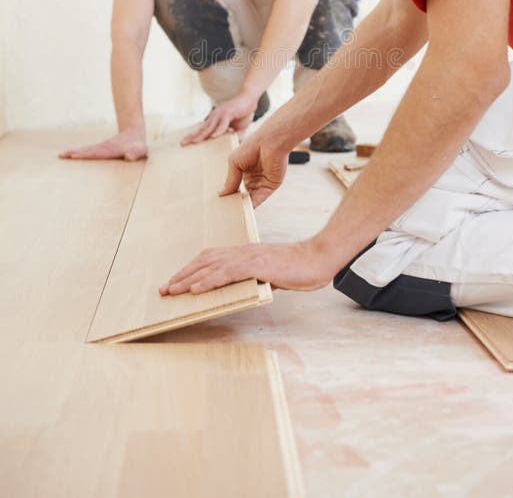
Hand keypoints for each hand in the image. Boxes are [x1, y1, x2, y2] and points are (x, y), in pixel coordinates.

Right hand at [59, 129, 146, 160]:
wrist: (134, 134)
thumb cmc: (138, 146)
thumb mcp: (140, 150)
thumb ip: (135, 153)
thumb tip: (129, 157)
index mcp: (111, 150)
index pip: (96, 153)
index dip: (86, 154)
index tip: (75, 155)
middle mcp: (103, 148)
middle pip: (87, 150)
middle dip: (74, 153)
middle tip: (62, 155)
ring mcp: (101, 147)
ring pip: (85, 150)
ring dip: (73, 152)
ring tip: (61, 155)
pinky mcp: (100, 149)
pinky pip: (87, 151)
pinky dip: (78, 152)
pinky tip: (71, 155)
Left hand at [159, 240, 335, 295]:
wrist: (317, 259)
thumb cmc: (297, 269)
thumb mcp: (269, 275)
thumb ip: (253, 279)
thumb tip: (238, 290)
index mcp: (245, 253)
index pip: (211, 258)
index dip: (191, 269)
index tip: (175, 281)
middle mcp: (243, 252)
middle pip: (205, 260)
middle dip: (182, 275)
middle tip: (164, 289)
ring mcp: (249, 257)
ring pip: (211, 266)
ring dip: (189, 279)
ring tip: (172, 290)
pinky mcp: (257, 265)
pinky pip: (227, 273)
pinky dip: (209, 281)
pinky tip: (196, 289)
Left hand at [181, 92, 257, 144]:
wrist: (250, 99)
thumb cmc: (243, 112)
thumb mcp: (239, 128)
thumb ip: (236, 137)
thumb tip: (235, 146)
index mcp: (216, 121)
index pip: (203, 130)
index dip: (194, 136)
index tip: (184, 143)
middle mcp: (215, 117)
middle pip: (202, 129)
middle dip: (192, 136)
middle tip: (182, 143)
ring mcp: (220, 114)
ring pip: (210, 127)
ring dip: (202, 135)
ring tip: (195, 142)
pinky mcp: (228, 112)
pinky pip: (222, 124)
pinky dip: (218, 130)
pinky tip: (213, 137)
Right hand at [220, 131, 289, 206]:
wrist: (270, 142)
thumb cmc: (251, 147)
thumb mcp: (234, 162)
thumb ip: (230, 180)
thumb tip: (221, 194)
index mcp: (244, 171)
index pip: (235, 187)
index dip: (229, 194)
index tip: (221, 203)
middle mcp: (253, 178)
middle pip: (243, 195)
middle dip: (236, 202)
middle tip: (226, 212)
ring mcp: (262, 183)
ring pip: (251, 198)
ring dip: (244, 205)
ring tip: (233, 214)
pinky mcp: (271, 186)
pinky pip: (261, 198)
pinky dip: (253, 204)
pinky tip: (244, 209)